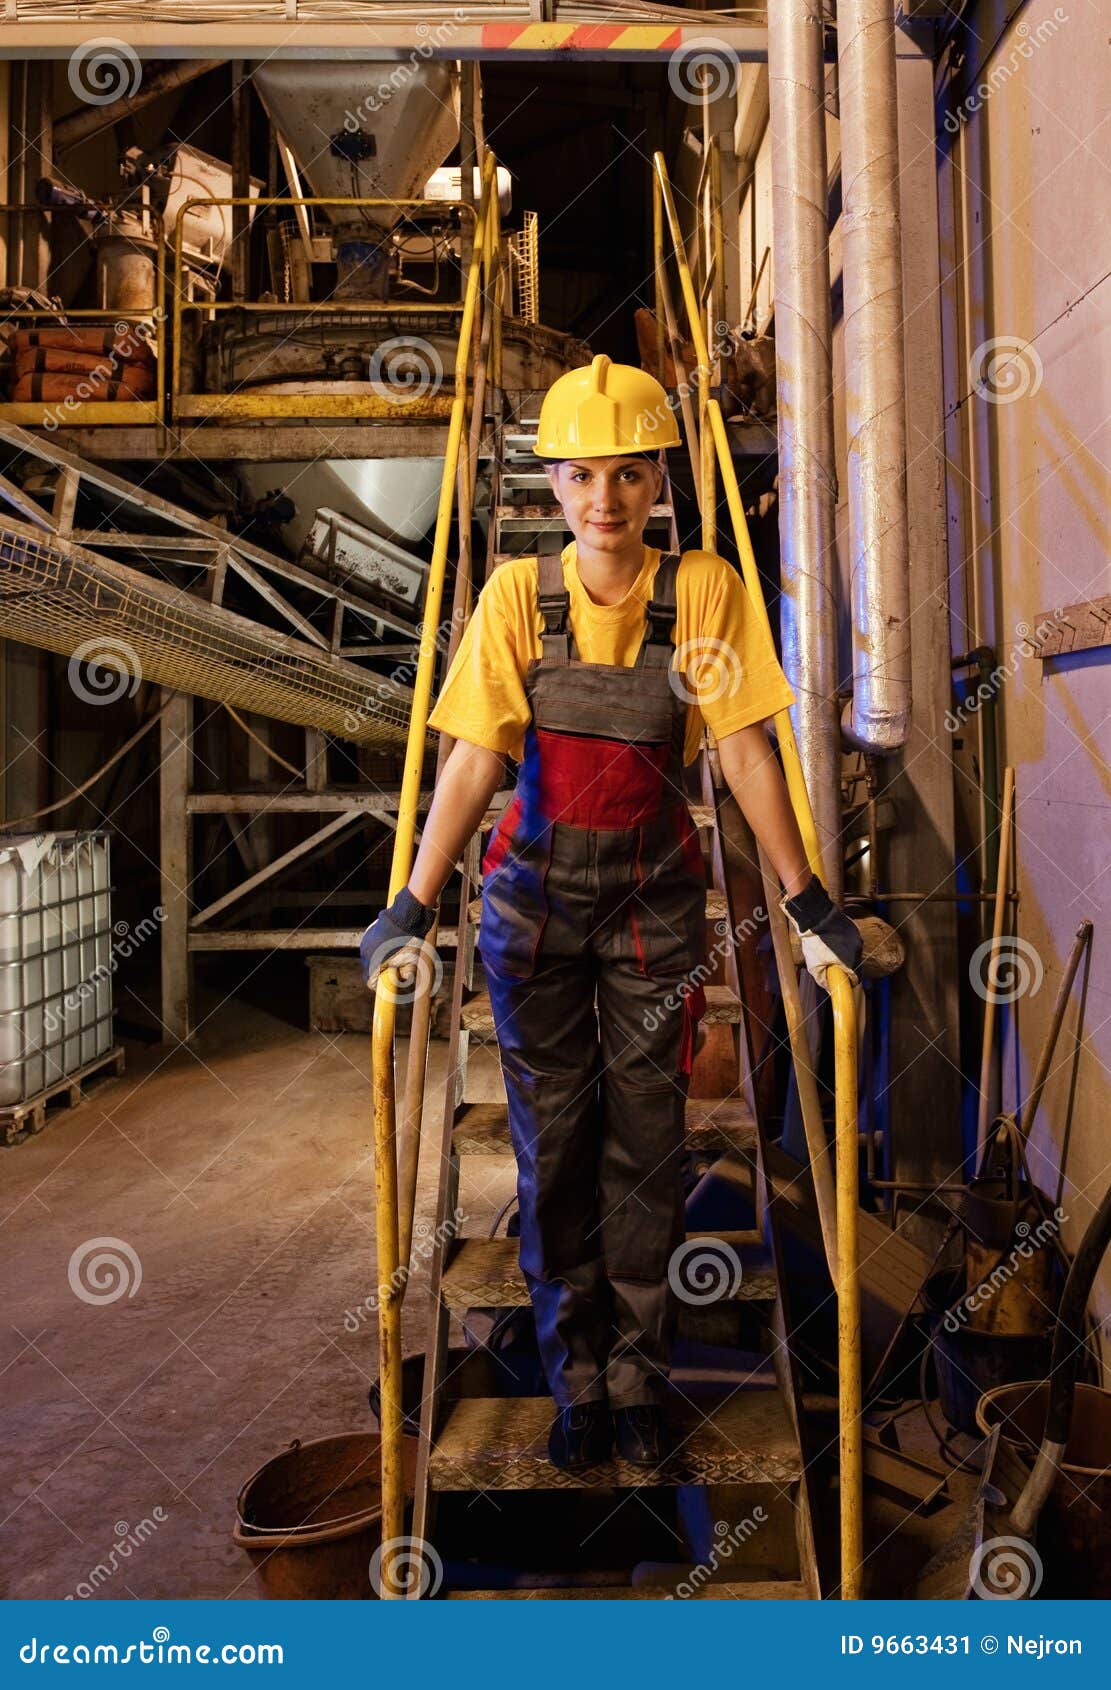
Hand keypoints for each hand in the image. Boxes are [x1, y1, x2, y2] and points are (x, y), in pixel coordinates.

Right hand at [360, 887, 435, 988]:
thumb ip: (406, 976)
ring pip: (366, 958)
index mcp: (374, 963)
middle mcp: (366, 954)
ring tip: (390, 957)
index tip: (384, 986)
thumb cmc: (410, 941)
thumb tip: (403, 983)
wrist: (406, 916)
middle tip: (389, 972)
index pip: (369, 981)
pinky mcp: (367, 934)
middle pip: (366, 969)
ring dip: (375, 960)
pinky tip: (387, 946)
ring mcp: (365, 943)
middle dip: (376, 973)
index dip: (376, 985)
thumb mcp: (411, 962)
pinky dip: (375, 950)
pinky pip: (368, 947)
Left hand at [779, 874, 862, 988]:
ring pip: (854, 953)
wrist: (814, 915)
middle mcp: (857, 950)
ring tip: (829, 950)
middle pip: (856, 966)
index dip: (848, 982)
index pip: (856, 979)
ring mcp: (857, 938)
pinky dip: (845, 944)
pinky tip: (832, 940)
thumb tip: (829, 989)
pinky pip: (852, 942)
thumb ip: (823, 979)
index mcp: (850, 961)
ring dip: (845, 955)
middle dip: (845, 968)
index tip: (841, 982)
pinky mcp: (854, 929)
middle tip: (832, 966)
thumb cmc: (813, 941)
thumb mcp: (814, 965)